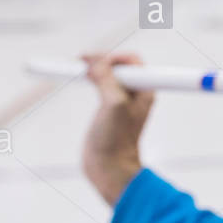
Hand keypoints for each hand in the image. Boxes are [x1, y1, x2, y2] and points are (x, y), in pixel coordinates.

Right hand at [81, 53, 153, 205]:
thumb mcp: (113, 104)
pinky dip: (90, 78)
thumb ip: (107, 79)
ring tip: (78, 67)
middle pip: (119, 65)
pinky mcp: (108, 108)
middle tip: (81, 61)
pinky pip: (100, 84)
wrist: (108, 166)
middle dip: (100, 61)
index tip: (94, 62)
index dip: (113, 57)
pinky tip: (80, 77)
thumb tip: (95, 60)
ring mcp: (121, 100)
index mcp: (144, 91)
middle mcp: (136, 94)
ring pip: (108, 74)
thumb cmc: (116, 139)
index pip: (132, 61)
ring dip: (93, 68)